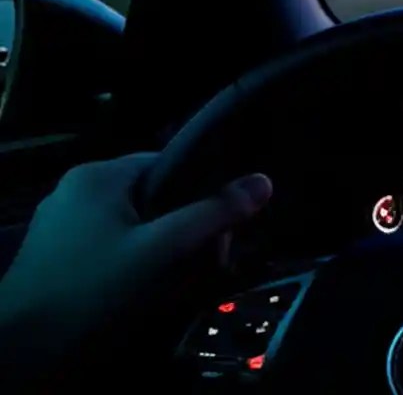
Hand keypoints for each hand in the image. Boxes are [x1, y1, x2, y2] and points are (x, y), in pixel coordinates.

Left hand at [0, 152, 271, 378]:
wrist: (21, 350)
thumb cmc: (93, 290)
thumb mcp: (163, 251)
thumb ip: (214, 214)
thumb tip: (265, 180)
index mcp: (98, 176)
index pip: (169, 165)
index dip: (201, 194)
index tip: (218, 230)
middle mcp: (75, 192)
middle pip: (153, 200)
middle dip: (182, 232)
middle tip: (199, 266)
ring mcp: (60, 227)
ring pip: (133, 229)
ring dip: (160, 255)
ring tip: (172, 286)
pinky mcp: (54, 259)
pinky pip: (109, 251)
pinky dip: (132, 268)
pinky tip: (141, 296)